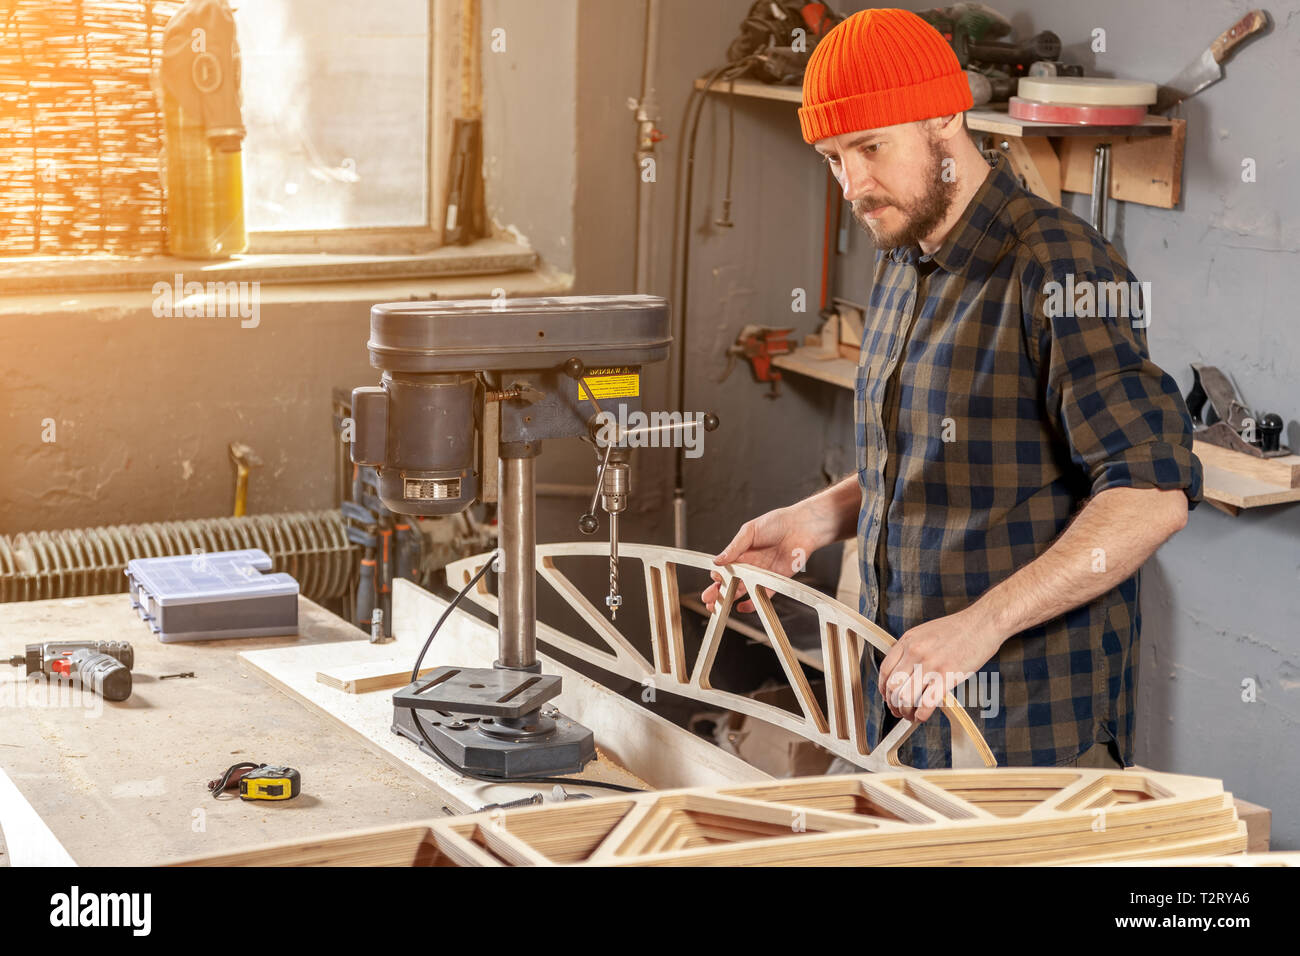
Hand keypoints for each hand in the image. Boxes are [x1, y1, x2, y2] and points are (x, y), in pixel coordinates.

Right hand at [701, 505, 820, 613]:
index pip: (725, 566)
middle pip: (730, 581)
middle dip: (717, 591)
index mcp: (741, 551)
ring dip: (730, 598)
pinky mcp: (775, 580)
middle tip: (707, 600)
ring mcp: (762, 573)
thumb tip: (717, 560)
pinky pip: (762, 594)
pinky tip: (741, 607)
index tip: (713, 578)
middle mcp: (750, 564)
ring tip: (718, 607)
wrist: (801, 526)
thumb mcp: (749, 531)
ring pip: (742, 589)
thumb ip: (734, 547)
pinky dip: (752, 602)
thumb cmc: (777, 523)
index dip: (717, 574)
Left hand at [877, 605, 1004, 722]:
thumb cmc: (958, 629)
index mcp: (908, 640)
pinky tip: (922, 717)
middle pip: (892, 687)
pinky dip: (921, 715)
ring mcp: (930, 664)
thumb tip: (903, 673)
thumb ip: (911, 650)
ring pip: (905, 697)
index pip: (885, 670)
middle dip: (892, 704)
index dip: (883, 689)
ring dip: (905, 712)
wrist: (983, 623)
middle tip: (897, 711)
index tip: (888, 697)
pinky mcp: (947, 676)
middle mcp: (915, 652)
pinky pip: (926, 703)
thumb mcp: (925, 632)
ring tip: (910, 716)